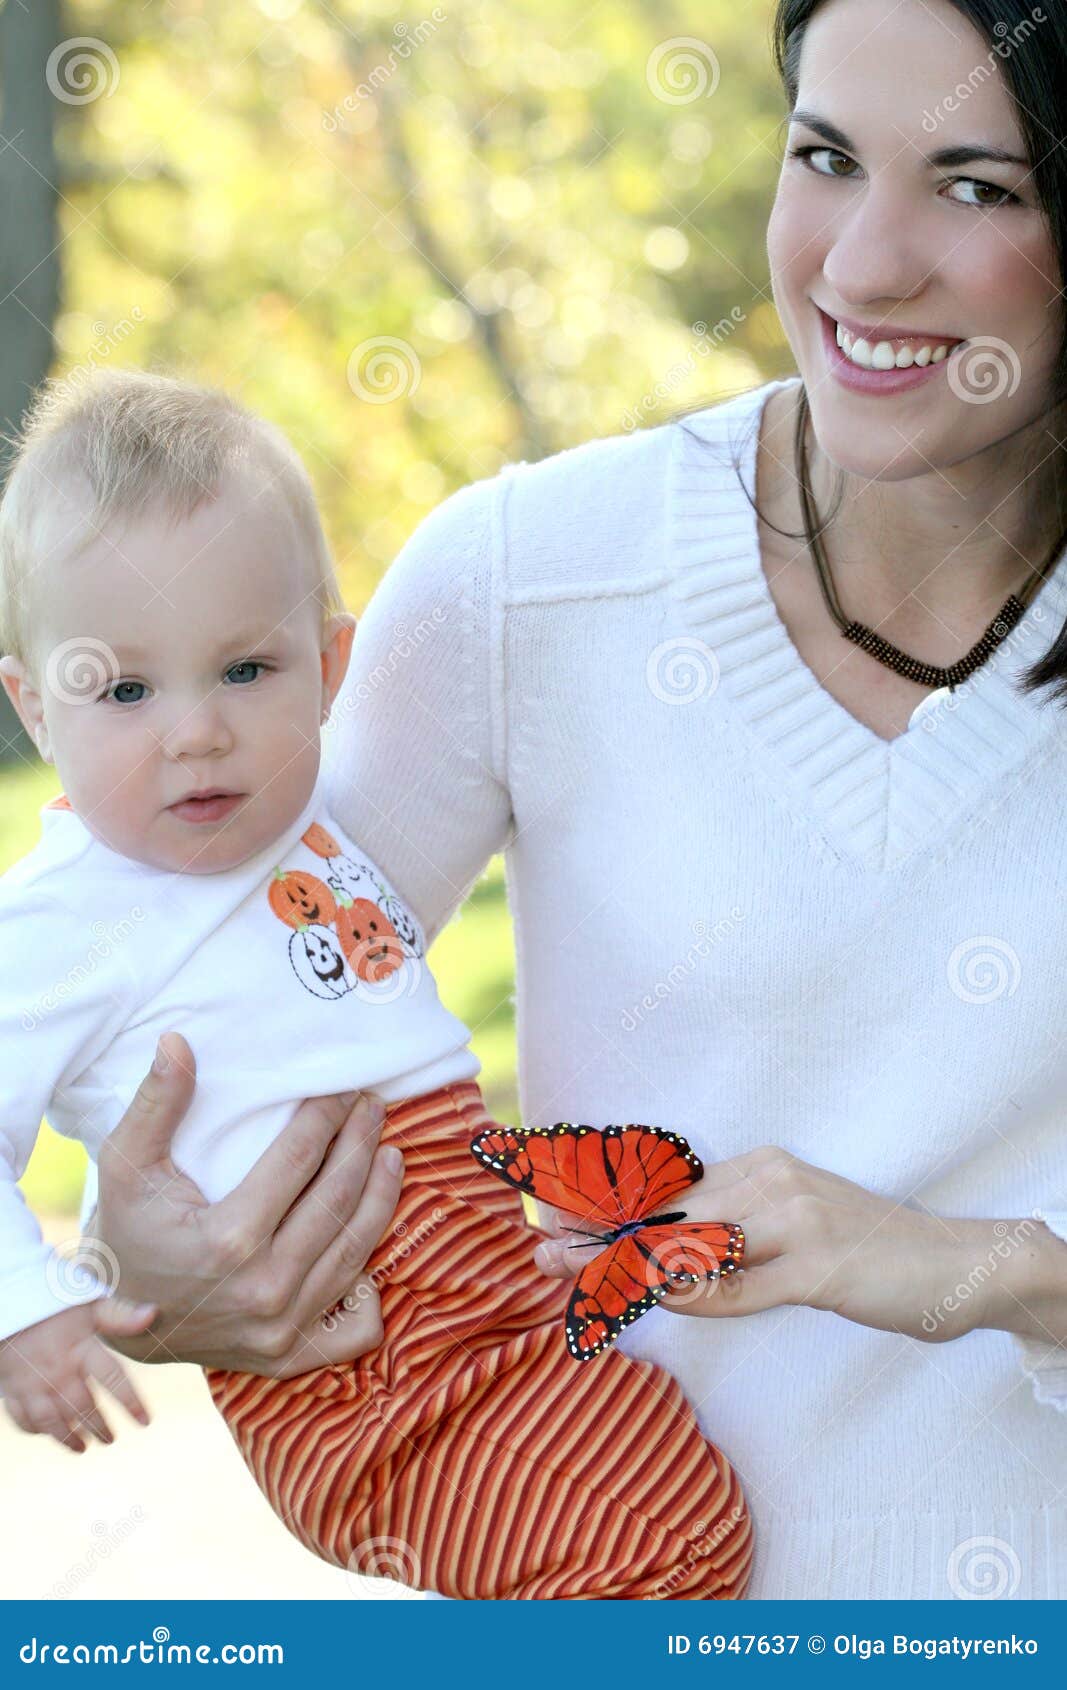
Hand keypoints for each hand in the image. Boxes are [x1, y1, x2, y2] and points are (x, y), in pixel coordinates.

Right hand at [0, 1300, 154, 1452]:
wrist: (9, 1300)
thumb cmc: (54, 1301)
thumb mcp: (89, 1304)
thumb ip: (119, 1314)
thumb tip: (152, 1314)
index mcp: (81, 1349)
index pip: (113, 1379)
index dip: (131, 1402)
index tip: (145, 1421)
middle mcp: (57, 1371)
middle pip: (83, 1408)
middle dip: (99, 1427)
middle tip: (111, 1440)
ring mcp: (32, 1383)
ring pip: (52, 1421)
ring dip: (68, 1437)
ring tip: (83, 1447)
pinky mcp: (11, 1388)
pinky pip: (22, 1418)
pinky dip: (35, 1430)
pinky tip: (47, 1434)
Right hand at [86, 1032, 404, 1376]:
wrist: (120, 1319)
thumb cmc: (127, 1234)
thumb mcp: (126, 1165)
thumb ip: (157, 1104)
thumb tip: (177, 1043)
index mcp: (229, 1240)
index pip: (300, 1160)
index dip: (326, 1116)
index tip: (342, 1089)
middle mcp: (265, 1289)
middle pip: (337, 1200)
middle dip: (361, 1144)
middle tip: (374, 1107)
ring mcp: (282, 1329)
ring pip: (355, 1251)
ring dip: (381, 1196)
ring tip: (391, 1154)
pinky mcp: (291, 1356)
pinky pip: (355, 1329)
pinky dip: (372, 1289)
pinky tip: (373, 1244)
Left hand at [532, 1145, 1011, 1342]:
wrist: (950, 1264)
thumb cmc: (862, 1253)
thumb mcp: (788, 1234)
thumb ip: (729, 1241)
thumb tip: (660, 1263)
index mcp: (761, 1166)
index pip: (670, 1189)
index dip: (608, 1208)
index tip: (552, 1220)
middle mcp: (772, 1180)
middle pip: (670, 1213)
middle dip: (603, 1237)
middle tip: (544, 1255)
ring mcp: (798, 1219)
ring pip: (698, 1246)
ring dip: (636, 1270)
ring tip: (581, 1283)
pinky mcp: (820, 1265)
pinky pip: (744, 1286)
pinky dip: (702, 1298)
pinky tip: (668, 1303)